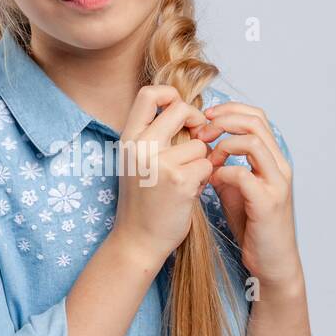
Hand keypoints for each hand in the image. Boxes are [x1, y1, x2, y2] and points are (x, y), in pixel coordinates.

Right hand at [113, 85, 212, 265]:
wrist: (137, 241)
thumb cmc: (143, 202)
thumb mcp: (138, 162)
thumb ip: (154, 137)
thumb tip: (187, 112)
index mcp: (128, 139)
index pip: (148, 94)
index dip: (171, 95)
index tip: (182, 112)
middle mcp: (140, 147)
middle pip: (181, 110)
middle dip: (197, 122)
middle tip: (199, 139)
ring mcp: (159, 164)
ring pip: (200, 143)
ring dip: (201, 160)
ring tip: (187, 179)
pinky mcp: (180, 181)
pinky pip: (207, 165)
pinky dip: (204, 178)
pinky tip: (190, 193)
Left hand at [189, 102, 303, 290]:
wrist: (271, 261)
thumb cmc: (253, 225)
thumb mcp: (235, 190)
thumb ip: (224, 168)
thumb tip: (203, 152)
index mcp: (273, 159)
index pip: (256, 117)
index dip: (229, 110)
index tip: (204, 117)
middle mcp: (279, 166)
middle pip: (255, 122)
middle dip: (222, 121)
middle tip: (200, 131)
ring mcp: (276, 183)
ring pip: (253, 142)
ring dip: (223, 143)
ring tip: (206, 156)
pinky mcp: (267, 203)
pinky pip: (243, 174)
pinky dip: (222, 172)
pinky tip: (211, 181)